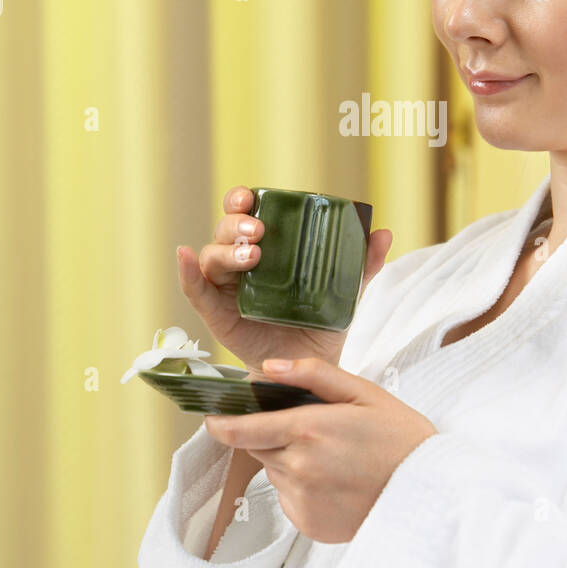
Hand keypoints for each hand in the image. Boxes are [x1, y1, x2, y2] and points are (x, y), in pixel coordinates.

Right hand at [177, 186, 392, 375]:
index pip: (246, 214)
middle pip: (225, 231)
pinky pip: (194, 290)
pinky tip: (183, 255)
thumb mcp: (345, 293)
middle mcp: (240, 263)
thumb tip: (383, 233)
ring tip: (252, 256)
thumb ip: (362, 265)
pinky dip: (186, 272)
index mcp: (265, 249)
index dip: (242, 200)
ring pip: (212, 256)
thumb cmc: (320, 324)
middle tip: (259, 233)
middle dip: (236, 224)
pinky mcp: (215, 314)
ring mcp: (225, 288)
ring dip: (225, 249)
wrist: (309, 370)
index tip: (251, 197)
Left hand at [203, 356, 438, 542]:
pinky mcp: (307, 524)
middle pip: (258, 447)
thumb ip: (314, 374)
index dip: (222, 422)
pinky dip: (304, 488)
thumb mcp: (364, 392)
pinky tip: (337, 482)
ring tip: (334, 458)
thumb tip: (269, 367)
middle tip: (313, 430)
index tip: (213, 417)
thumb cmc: (400, 438)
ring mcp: (301, 500)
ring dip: (290, 461)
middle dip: (274, 435)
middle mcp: (297, 468)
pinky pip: (290, 498)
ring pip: (275, 472)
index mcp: (307, 430)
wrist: (429, 493)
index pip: (241, 428)